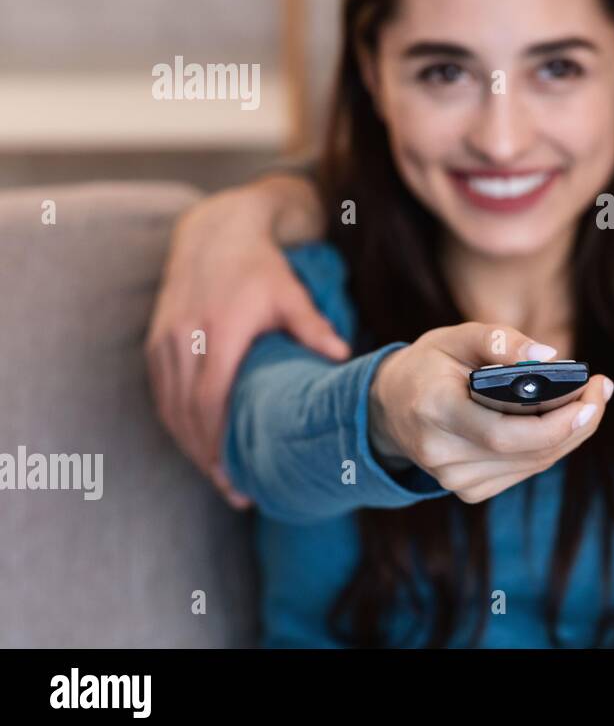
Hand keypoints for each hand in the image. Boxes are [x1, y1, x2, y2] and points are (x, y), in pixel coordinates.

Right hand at [145, 175, 343, 508]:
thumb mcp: (291, 293)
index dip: (218, 445)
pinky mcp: (156, 340)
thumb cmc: (261, 267)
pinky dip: (176, 422)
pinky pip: (161, 392)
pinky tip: (196, 443)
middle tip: (235, 492)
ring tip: (218, 476)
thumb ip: (314, 327)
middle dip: (207, 458)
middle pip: (187, 415)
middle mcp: (184, 340)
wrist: (215, 232)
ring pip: (169, 408)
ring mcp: (165, 340)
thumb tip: (346, 359)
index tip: (236, 478)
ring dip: (189, 445)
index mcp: (219, 333)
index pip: (210, 402)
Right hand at [369, 322, 613, 503]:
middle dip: (577, 422)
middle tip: (602, 389)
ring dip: (570, 434)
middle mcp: (441, 453)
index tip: (594, 391)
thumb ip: (500, 341)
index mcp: (434, 410)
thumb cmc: (431, 364)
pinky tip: (563, 421)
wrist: (390, 405)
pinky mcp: (467, 490)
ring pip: (533, 463)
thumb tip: (549, 357)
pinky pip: (524, 470)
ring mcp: (453, 479)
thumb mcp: (457, 337)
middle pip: (528, 451)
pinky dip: (550, 446)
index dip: (557, 420)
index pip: (505, 432)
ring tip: (591, 399)